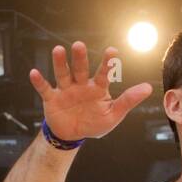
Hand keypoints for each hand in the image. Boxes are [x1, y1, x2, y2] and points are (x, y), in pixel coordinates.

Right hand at [29, 41, 152, 142]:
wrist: (73, 135)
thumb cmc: (94, 123)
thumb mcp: (113, 115)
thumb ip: (128, 100)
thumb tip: (148, 88)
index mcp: (97, 88)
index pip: (104, 74)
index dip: (108, 63)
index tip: (112, 51)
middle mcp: (81, 85)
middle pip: (80, 69)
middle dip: (80, 58)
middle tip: (78, 45)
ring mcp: (65, 90)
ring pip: (63, 74)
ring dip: (60, 63)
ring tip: (57, 50)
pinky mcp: (52, 99)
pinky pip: (44, 89)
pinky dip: (39, 82)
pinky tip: (34, 73)